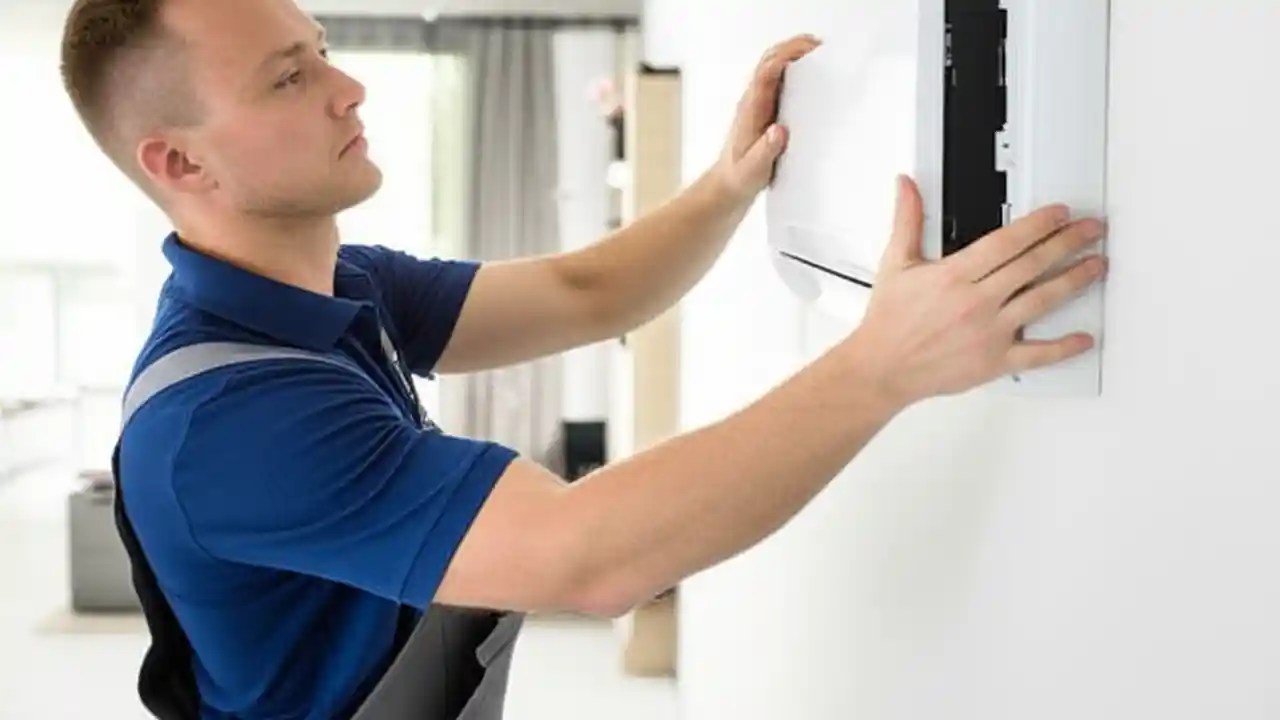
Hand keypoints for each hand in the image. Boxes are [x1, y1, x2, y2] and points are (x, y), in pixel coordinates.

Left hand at [713, 34, 822, 203]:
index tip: (809, 50)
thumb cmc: (738, 179)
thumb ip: (765, 152)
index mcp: (750, 110)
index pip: (766, 72)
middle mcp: (754, 102)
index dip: (787, 55)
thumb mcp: (752, 170)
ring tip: (820, 54)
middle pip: (770, 62)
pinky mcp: (766, 113)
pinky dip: (795, 74)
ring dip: (794, 57)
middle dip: (792, 48)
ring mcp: (759, 106)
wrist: (726, 188)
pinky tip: (813, 78)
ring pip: (774, 70)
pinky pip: (780, 85)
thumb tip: (779, 130)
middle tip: (819, 45)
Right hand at [850, 176, 1107, 406]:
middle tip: (1091, 230)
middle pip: (1033, 266)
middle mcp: (976, 303)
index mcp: (954, 276)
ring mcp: (989, 333)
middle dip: (1068, 243)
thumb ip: (907, 220)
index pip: (1007, 242)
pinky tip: (1083, 338)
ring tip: (1097, 266)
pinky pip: (1037, 354)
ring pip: (1043, 302)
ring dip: (1075, 281)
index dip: (1038, 224)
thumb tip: (908, 187)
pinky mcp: (994, 361)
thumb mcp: (895, 264)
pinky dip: (1064, 347)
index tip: (1059, 214)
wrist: (882, 368)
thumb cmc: (889, 322)